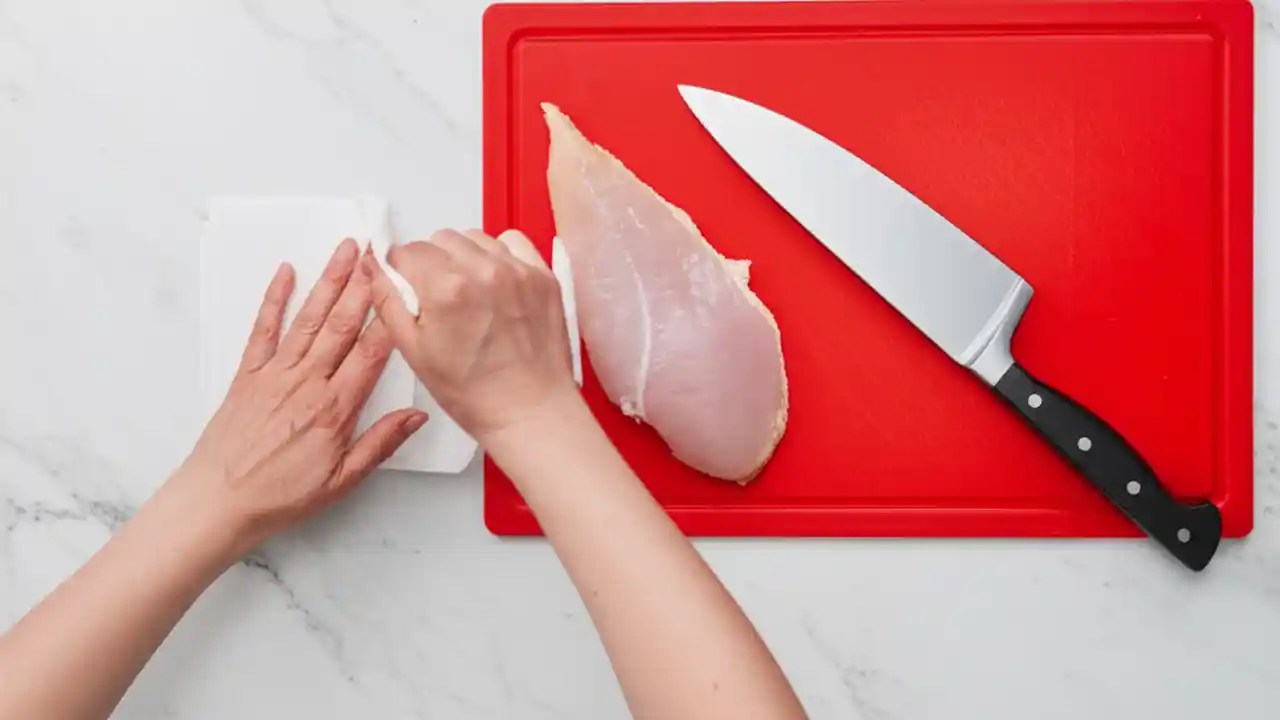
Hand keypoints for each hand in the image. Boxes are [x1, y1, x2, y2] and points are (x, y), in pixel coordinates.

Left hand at [170, 239, 426, 558]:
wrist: (218, 503)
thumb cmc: (280, 497)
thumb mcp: (343, 481)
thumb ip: (381, 443)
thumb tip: (417, 416)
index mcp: (335, 410)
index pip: (372, 353)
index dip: (390, 316)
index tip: (403, 286)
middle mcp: (306, 384)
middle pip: (341, 325)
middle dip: (362, 285)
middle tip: (378, 251)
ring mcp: (274, 375)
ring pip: (309, 319)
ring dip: (329, 282)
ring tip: (346, 251)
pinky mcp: (247, 375)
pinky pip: (263, 330)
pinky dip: (274, 299)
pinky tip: (285, 273)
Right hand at [364, 229, 576, 440]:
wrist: (529, 410)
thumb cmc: (474, 392)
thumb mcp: (414, 351)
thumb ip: (388, 301)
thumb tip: (373, 266)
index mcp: (446, 288)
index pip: (409, 251)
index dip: (402, 269)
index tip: (407, 284)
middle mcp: (484, 270)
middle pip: (441, 239)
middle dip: (433, 261)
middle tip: (438, 295)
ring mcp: (518, 271)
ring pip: (476, 237)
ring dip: (465, 256)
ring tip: (469, 291)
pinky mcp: (543, 276)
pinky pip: (513, 242)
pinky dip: (500, 254)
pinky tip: (496, 282)